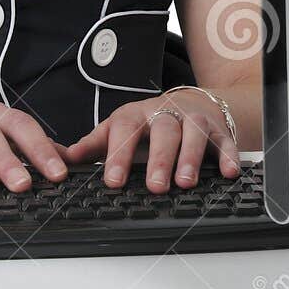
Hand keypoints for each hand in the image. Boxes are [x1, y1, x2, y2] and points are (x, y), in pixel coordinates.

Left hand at [60, 89, 240, 192]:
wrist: (190, 103)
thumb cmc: (148, 124)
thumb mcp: (118, 130)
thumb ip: (92, 146)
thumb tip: (60, 158)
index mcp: (136, 115)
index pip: (125, 129)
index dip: (119, 154)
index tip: (113, 181)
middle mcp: (165, 114)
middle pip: (163, 130)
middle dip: (159, 158)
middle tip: (155, 186)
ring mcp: (193, 119)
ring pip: (193, 132)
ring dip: (190, 157)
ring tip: (185, 182)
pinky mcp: (218, 128)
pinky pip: (225, 140)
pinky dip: (228, 155)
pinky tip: (228, 172)